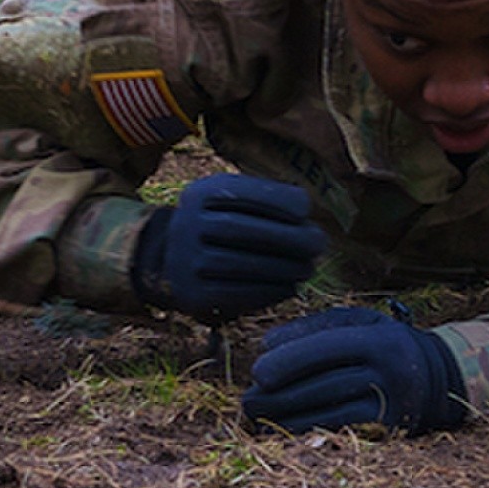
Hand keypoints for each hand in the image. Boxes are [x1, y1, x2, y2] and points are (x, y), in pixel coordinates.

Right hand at [131, 174, 326, 322]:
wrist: (171, 262)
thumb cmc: (219, 225)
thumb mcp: (230, 200)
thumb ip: (263, 197)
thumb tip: (305, 208)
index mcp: (198, 195)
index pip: (238, 192)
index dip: (275, 199)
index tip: (306, 209)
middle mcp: (185, 225)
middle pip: (239, 228)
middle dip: (286, 236)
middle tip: (318, 243)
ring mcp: (185, 262)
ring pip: (238, 263)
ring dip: (282, 267)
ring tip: (307, 268)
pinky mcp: (192, 295)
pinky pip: (235, 294)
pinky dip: (269, 291)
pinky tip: (290, 287)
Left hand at [241, 307, 467, 435]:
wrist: (439, 378)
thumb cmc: (382, 344)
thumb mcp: (357, 323)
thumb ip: (312, 328)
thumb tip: (265, 346)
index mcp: (379, 339)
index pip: (325, 349)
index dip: (288, 361)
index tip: (256, 373)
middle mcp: (390, 373)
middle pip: (322, 386)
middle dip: (278, 396)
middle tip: (247, 401)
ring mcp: (390, 406)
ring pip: (326, 415)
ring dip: (284, 419)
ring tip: (256, 417)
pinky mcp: (387, 433)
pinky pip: (338, 434)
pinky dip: (305, 434)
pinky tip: (282, 431)